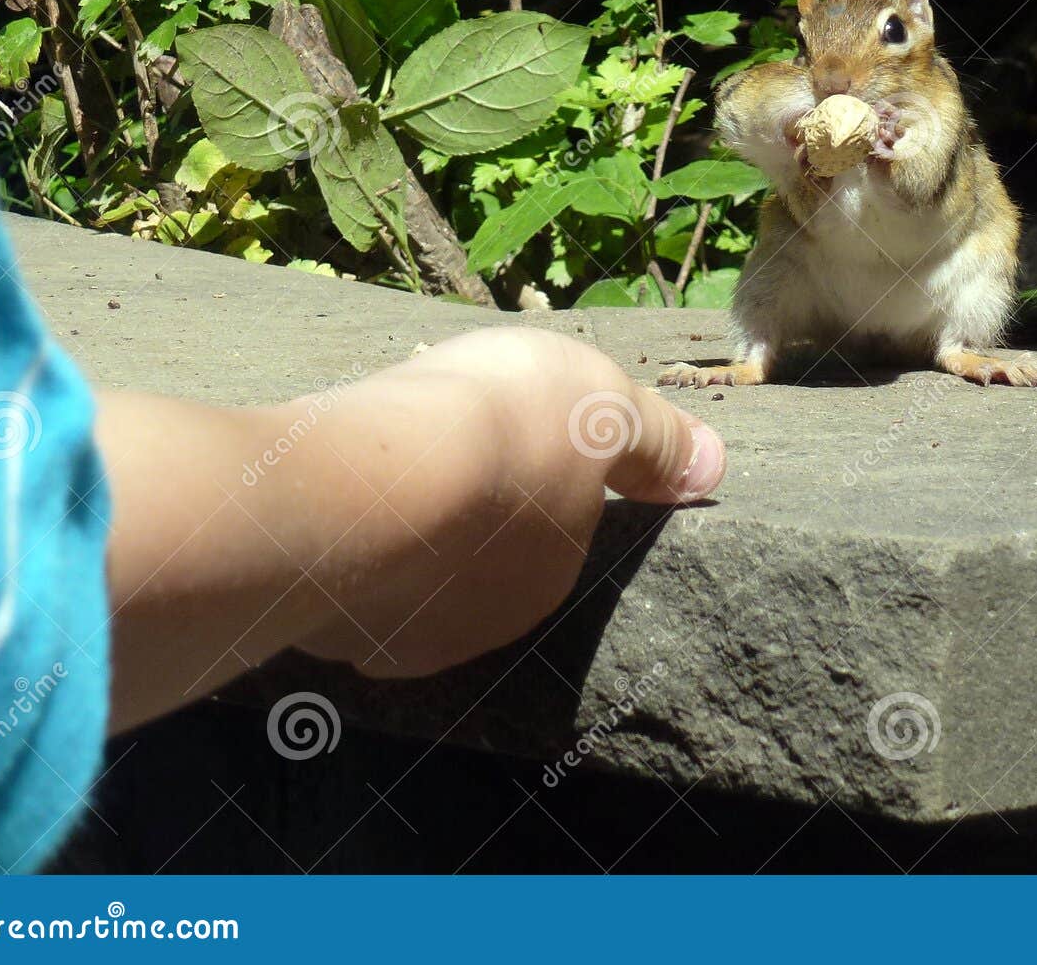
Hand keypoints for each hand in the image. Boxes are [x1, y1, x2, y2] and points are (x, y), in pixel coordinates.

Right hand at [290, 328, 724, 674]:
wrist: (369, 480)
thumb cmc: (499, 427)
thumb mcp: (604, 403)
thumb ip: (656, 439)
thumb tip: (712, 468)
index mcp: (551, 576)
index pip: (549, 528)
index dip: (526, 472)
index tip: (495, 433)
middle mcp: (483, 623)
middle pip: (477, 557)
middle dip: (462, 510)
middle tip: (433, 444)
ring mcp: (401, 633)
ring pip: (407, 573)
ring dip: (398, 530)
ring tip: (372, 469)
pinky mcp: (325, 630)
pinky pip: (340, 581)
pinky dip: (339, 545)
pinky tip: (324, 505)